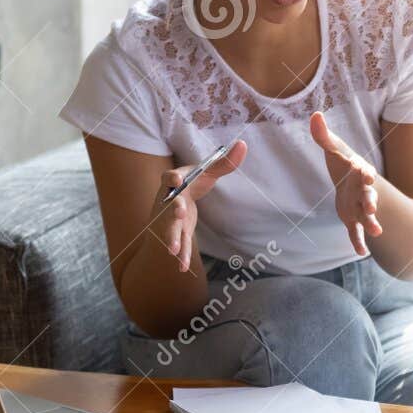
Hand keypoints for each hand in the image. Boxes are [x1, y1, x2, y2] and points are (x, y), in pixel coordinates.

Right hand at [150, 140, 246, 273]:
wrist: (178, 195)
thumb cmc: (193, 181)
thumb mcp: (208, 171)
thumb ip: (225, 161)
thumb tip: (243, 144)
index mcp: (175, 181)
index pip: (169, 177)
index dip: (171, 177)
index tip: (175, 178)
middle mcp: (169, 199)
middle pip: (169, 205)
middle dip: (173, 210)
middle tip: (179, 212)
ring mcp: (171, 218)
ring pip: (171, 228)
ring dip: (171, 238)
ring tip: (173, 250)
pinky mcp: (179, 231)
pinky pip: (180, 243)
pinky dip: (181, 255)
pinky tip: (182, 268)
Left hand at [310, 111, 382, 256]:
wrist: (352, 182)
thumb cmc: (344, 163)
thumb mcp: (334, 149)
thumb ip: (324, 136)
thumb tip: (315, 115)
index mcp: (359, 173)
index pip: (362, 172)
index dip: (364, 173)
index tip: (365, 174)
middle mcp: (363, 191)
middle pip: (369, 196)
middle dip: (370, 201)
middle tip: (372, 207)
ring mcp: (359, 207)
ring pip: (367, 217)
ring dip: (371, 223)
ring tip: (377, 232)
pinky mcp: (352, 219)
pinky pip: (355, 232)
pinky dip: (358, 242)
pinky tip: (362, 252)